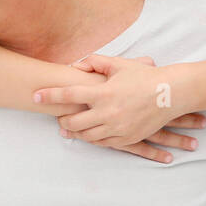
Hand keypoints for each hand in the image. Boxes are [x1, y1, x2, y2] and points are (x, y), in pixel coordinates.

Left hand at [34, 55, 205, 163]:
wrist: (171, 94)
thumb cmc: (144, 76)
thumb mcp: (119, 64)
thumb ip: (94, 62)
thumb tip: (75, 66)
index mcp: (104, 93)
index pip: (68, 95)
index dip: (49, 95)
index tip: (34, 95)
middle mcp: (108, 112)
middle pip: (73, 122)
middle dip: (61, 120)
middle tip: (58, 117)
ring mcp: (117, 127)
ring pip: (86, 136)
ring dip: (75, 132)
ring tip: (69, 127)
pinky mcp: (127, 137)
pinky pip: (103, 143)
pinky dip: (92, 139)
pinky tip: (88, 134)